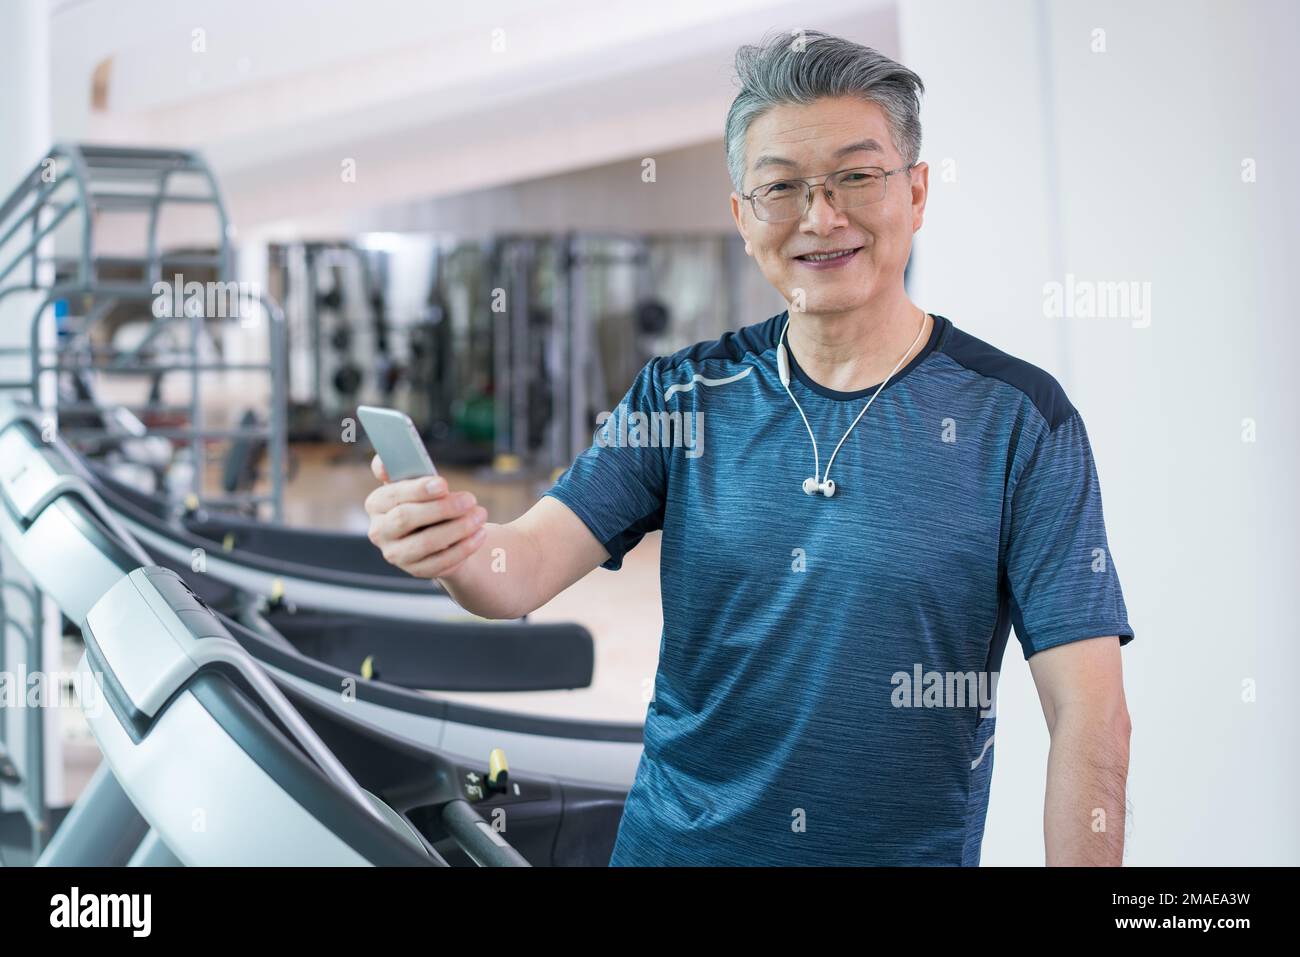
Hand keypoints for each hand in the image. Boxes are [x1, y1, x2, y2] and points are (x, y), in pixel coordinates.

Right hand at [364, 455, 487, 579]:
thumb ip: (405, 470)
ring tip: (480, 515)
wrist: (439, 534)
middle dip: (441, 508)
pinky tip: (480, 534)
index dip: (418, 489)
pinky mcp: (417, 570)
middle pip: (406, 518)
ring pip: (426, 542)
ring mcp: (396, 554)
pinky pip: (441, 562)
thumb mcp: (418, 484)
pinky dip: (463, 547)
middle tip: (470, 499)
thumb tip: (382, 462)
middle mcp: (380, 531)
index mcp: (377, 503)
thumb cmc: (426, 501)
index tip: (443, 484)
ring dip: (457, 528)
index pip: (393, 495)